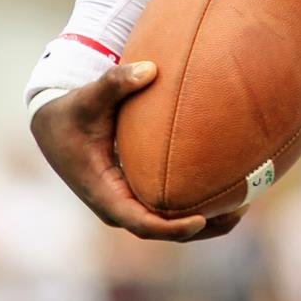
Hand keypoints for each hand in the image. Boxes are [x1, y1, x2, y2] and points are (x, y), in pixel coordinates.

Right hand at [30, 61, 245, 241]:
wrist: (53, 125)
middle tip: (242, 208)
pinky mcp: (135, 195)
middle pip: (162, 231)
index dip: (171, 227)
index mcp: (103, 192)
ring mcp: (126, 203)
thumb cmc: (73, 111)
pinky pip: (168, 210)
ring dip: (207, 221)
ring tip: (247, 202)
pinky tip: (230, 190)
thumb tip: (150, 69)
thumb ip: (115, 82)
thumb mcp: (89, 97)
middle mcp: (116, 206)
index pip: (140, 222)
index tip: (202, 220)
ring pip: (169, 224)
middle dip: (202, 227)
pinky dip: (197, 206)